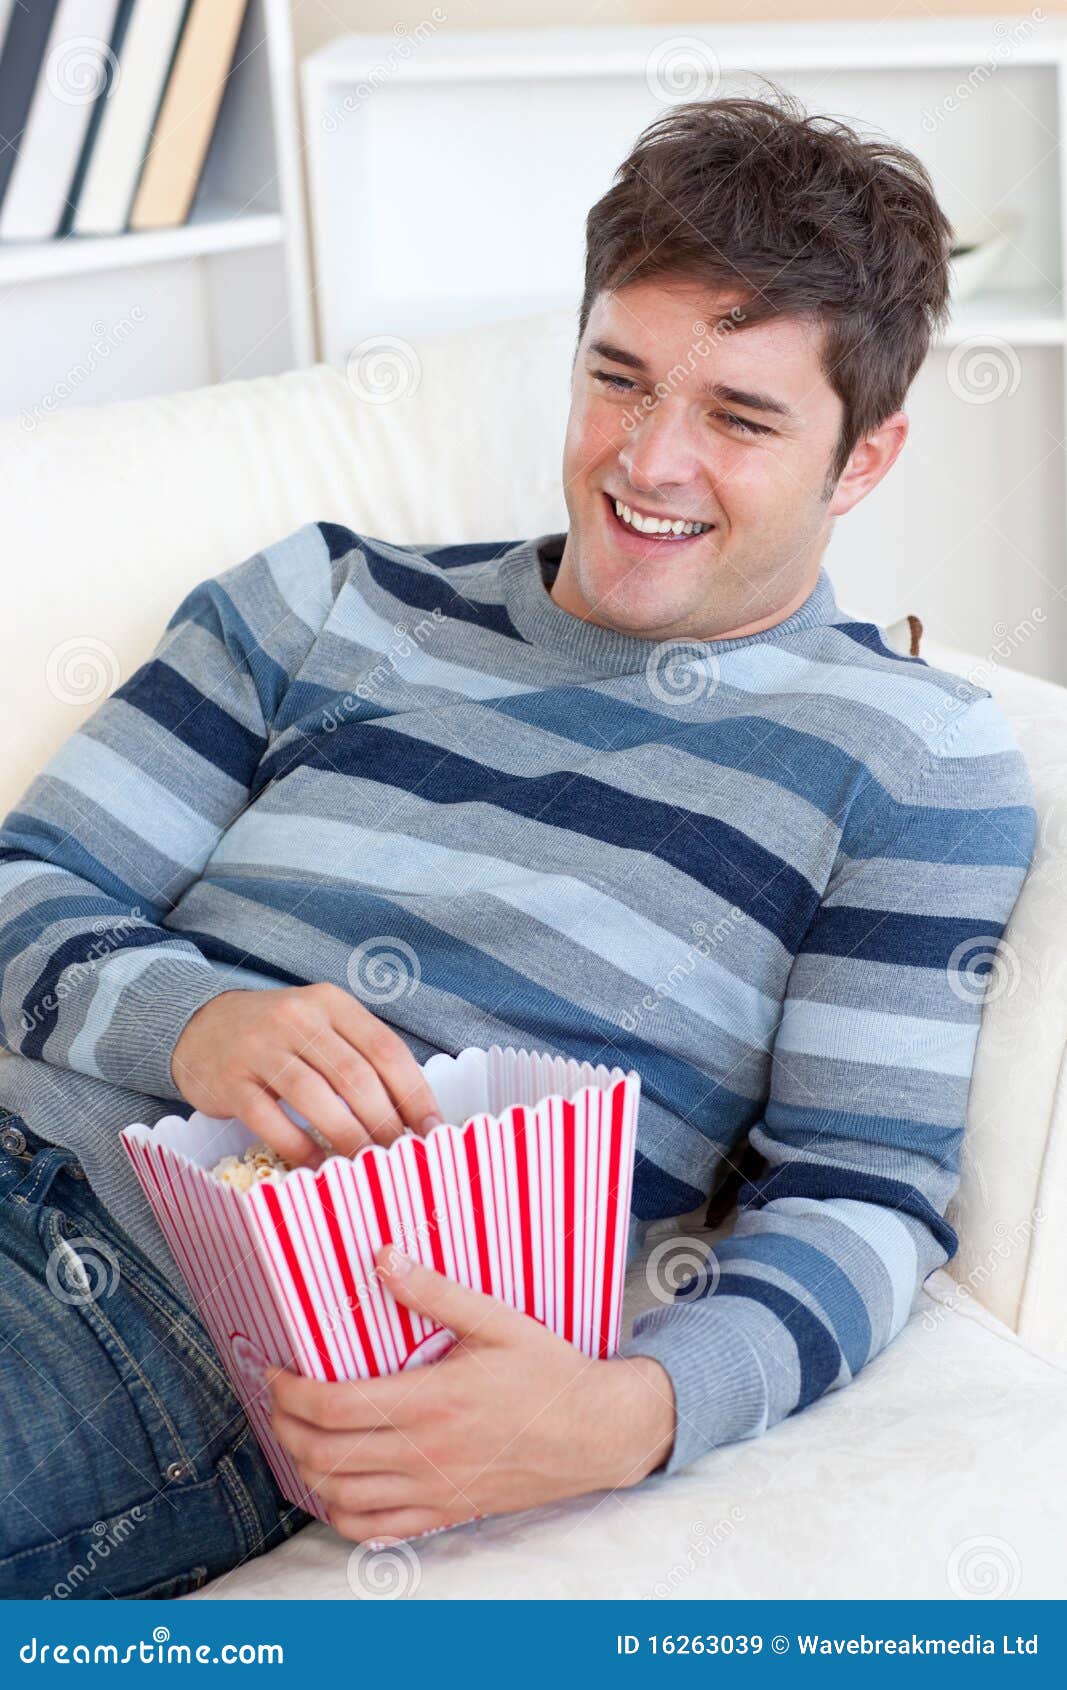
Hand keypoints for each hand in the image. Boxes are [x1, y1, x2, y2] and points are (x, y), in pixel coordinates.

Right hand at [171, 985, 442, 1165]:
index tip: (432, 1129)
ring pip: (315, 1096)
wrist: (199, 1025)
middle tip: (401, 1156)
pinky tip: (318, 1166)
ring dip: (348, 1137)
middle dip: (385, 1122)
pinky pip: (269, 1119)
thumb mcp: (321, 1024)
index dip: (414, 1092)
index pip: (385, 1048)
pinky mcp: (229, 1081)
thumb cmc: (277, 1034)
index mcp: (331, 1003)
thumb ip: (360, 1055)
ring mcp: (260, 1048)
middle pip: (354, 1075)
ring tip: (367, 1166)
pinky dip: (299, 1147)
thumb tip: (412, 1112)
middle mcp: (297, 1018)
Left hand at [268, 1245, 675, 1542]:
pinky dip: (340, 1513)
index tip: (276, 1372)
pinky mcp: (445, 1512)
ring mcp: (433, 1490)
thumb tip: (383, 1257)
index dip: (290, 1392)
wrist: (596, 1432)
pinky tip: (335, 1486)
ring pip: (340, 1498)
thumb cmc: (547, 1372)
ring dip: (305, 1470)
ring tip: (298, 1438)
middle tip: (278, 1401)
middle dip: (284, 1428)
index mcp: (432, 1401)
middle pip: (325, 1456)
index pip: (334, 1408)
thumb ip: (435, 1292)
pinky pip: (374, 1529)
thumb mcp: (497, 1320)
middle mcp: (425, 1453)